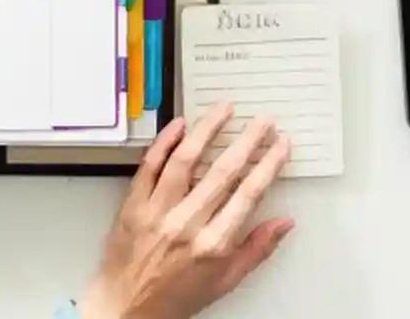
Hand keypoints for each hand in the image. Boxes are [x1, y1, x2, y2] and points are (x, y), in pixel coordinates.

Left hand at [79, 103, 293, 318]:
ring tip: (224, 109)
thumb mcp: (224, 281)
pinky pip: (149, 165)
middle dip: (248, 141)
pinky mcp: (133, 205)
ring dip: (207, 130)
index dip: (268, 165)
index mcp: (212, 244)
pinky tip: (180, 125)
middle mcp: (186, 225)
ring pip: (185, 160)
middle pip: (223, 172)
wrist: (125, 308)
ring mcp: (157, 212)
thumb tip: (284, 223)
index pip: (248, 194)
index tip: (280, 146)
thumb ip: (257, 249)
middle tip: (262, 121)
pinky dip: (165, 142)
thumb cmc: (174, 297)